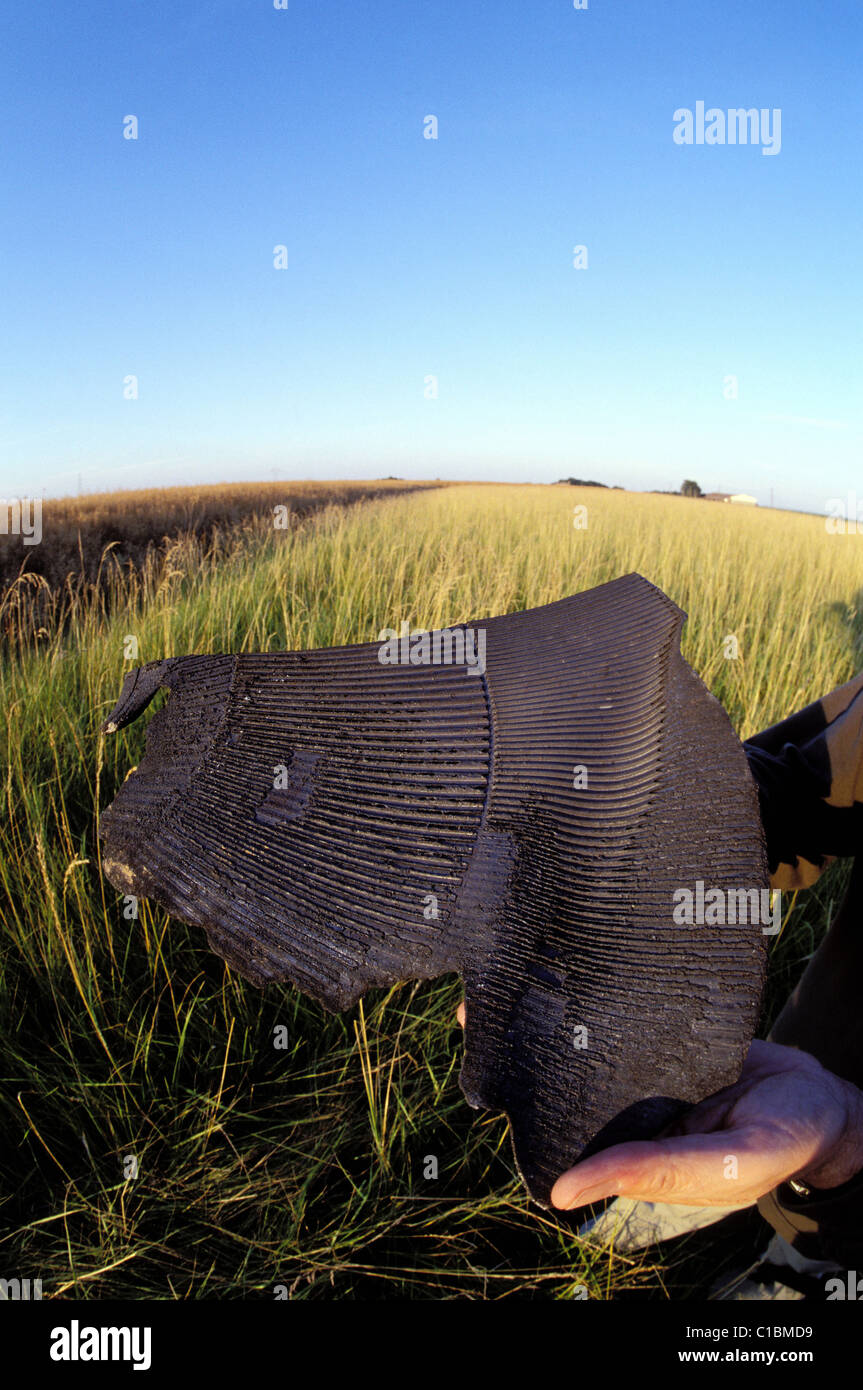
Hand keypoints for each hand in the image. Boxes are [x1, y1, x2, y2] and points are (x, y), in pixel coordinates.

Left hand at [454, 1004, 862, 1209]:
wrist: (821, 1095)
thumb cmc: (781, 1140)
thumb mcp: (725, 1165)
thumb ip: (654, 1173)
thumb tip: (564, 1192)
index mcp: (634, 1152)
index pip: (564, 1132)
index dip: (522, 1103)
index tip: (485, 1068)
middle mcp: (632, 1113)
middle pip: (564, 1082)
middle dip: (523, 1050)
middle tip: (479, 1010)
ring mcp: (646, 1073)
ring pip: (586, 1046)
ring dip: (550, 1017)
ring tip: (507, 981)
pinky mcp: (664, 1037)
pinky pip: (623, 1017)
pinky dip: (593, 997)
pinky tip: (564, 968)